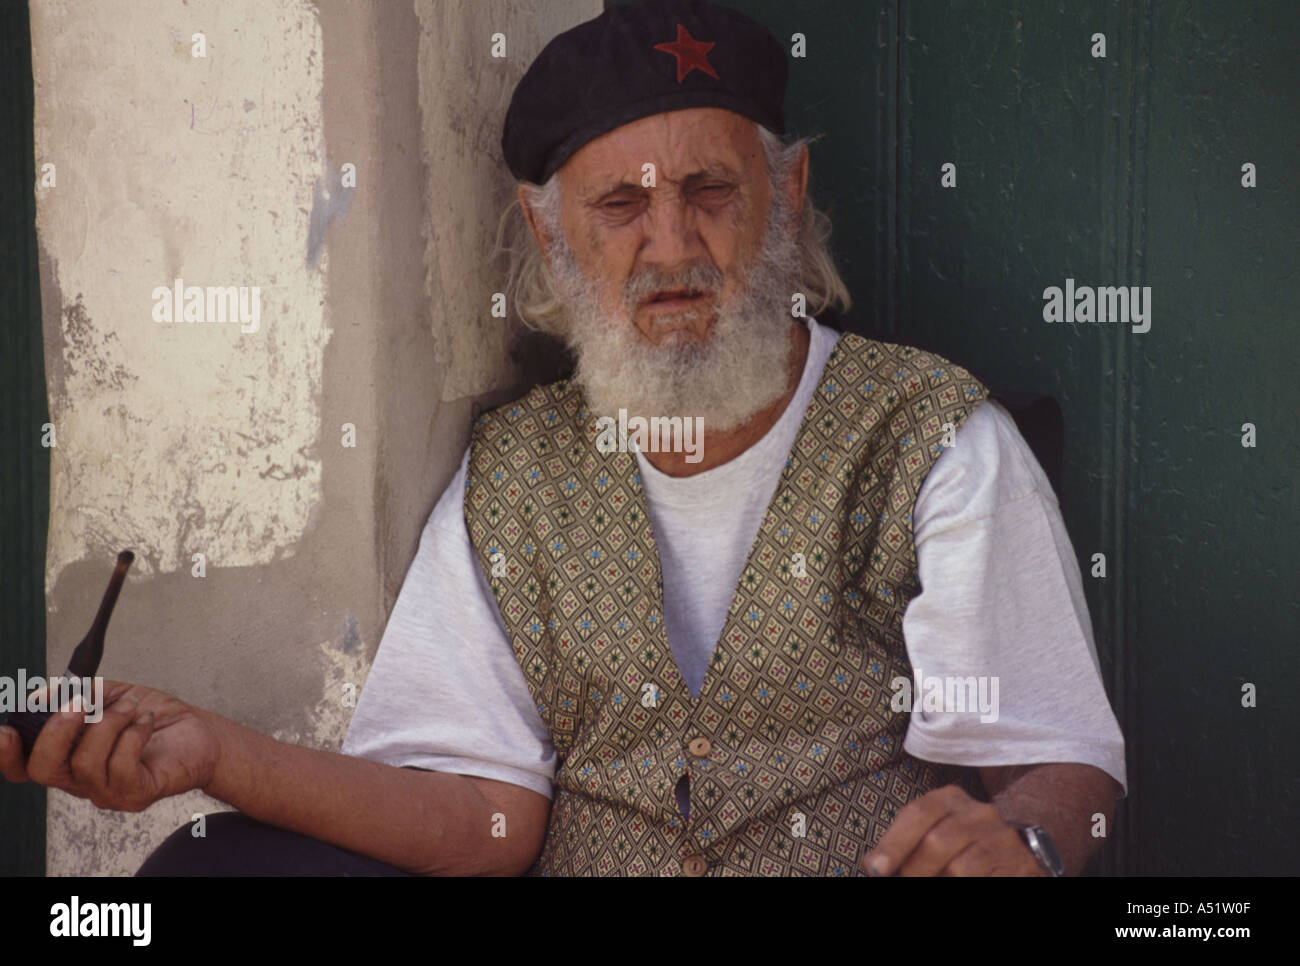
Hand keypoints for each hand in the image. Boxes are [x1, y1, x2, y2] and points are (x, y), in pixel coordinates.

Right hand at [0, 680, 219, 811]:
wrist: (200, 733)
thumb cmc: (152, 717)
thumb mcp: (111, 695)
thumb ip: (76, 693)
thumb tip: (42, 695)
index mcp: (67, 757)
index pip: (23, 768)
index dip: (7, 755)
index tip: (7, 730)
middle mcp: (80, 781)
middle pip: (43, 768)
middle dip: (59, 729)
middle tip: (83, 703)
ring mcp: (106, 791)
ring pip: (84, 762)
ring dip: (108, 723)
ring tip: (131, 708)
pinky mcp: (135, 794)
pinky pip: (120, 766)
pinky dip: (132, 734)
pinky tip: (145, 722)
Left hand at [862, 783, 1044, 875]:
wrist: (1024, 848)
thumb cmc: (964, 843)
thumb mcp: (936, 829)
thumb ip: (907, 843)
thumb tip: (874, 867)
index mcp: (951, 799)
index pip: (919, 813)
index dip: (893, 843)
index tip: (875, 869)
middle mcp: (979, 813)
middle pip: (937, 842)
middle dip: (913, 871)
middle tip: (902, 882)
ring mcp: (1002, 839)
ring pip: (961, 867)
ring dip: (939, 881)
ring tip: (935, 881)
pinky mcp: (1021, 866)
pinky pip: (986, 879)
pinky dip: (966, 885)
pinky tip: (955, 883)